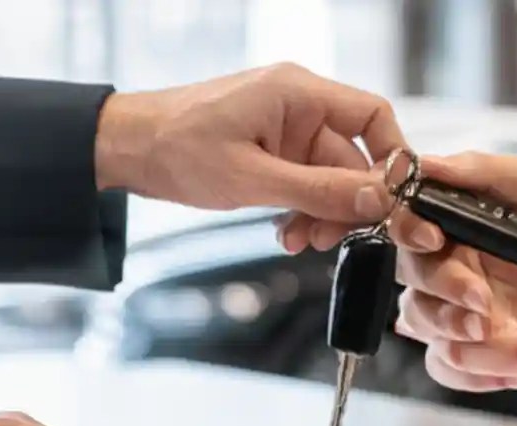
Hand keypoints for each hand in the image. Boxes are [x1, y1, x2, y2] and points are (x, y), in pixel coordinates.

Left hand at [94, 63, 404, 252]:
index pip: (372, 115)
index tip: (390, 201)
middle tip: (331, 238)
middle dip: (345, 204)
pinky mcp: (270, 155)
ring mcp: (283, 133)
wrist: (125, 151)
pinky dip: (301, 213)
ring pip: (328, 180)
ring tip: (300, 240)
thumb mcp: (253, 178)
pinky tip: (285, 233)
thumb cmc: (175, 149)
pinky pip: (304, 187)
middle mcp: (296, 108)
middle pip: (352, 159)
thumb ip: (319, 189)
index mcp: (297, 93)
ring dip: (321, 216)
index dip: (392, 156)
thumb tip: (377, 199)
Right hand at [389, 153, 516, 391]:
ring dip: (483, 350)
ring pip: (435, 338)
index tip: (436, 239)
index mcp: (441, 223)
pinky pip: (447, 369)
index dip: (409, 234)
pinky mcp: (462, 346)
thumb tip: (428, 163)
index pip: (402, 228)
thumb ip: (483, 171)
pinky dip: (480, 377)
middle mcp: (434, 268)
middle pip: (414, 290)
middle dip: (451, 302)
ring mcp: (446, 311)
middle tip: (489, 307)